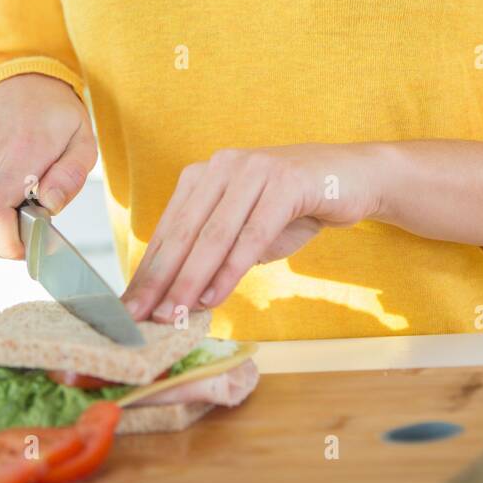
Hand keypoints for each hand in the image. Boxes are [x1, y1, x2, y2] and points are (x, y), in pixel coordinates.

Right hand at [0, 73, 97, 258]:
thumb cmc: (54, 113)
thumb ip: (70, 177)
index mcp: (13, 159)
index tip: (32, 242)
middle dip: (6, 242)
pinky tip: (3, 187)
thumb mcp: (82, 141)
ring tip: (18, 200)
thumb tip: (49, 206)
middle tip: (30, 225)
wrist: (17, 80)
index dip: (11, 244)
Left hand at [121, 142, 383, 322]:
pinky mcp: (286, 181)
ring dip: (191, 279)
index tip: (129, 308)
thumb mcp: (246, 230)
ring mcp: (254, 169)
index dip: (149, 270)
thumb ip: (213, 253)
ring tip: (173, 315)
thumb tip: (176, 298)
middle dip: (160, 279)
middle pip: (185, 231)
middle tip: (141, 317)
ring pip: (215, 234)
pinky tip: (214, 296)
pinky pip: (252, 234)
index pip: (170, 229)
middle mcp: (223, 165)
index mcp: (204, 175)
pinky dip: (231, 269)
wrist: (353, 178)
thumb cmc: (293, 208)